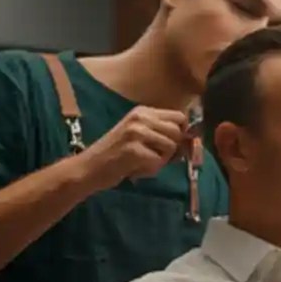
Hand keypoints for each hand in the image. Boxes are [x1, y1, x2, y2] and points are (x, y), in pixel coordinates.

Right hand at [75, 106, 190, 190]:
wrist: (89, 168)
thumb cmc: (116, 155)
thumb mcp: (138, 136)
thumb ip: (161, 134)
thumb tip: (191, 140)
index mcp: (142, 112)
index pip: (179, 116)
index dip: (182, 133)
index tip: (173, 145)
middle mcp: (140, 117)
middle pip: (177, 131)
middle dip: (172, 149)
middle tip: (155, 158)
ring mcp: (136, 132)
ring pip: (171, 147)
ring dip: (160, 161)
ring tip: (142, 163)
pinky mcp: (134, 149)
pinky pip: (158, 161)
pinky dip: (150, 170)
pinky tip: (135, 169)